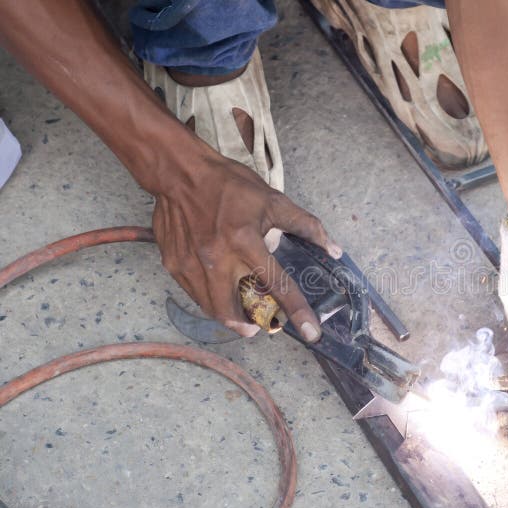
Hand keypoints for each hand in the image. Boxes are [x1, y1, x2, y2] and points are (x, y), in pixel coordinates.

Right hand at [151, 149, 340, 339]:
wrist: (179, 172)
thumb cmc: (229, 185)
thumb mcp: (273, 200)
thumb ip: (306, 226)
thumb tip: (334, 250)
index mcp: (245, 241)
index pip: (278, 285)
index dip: (297, 312)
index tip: (311, 334)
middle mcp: (216, 258)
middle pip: (236, 312)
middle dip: (253, 325)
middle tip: (263, 323)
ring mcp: (191, 264)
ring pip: (213, 309)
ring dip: (232, 317)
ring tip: (243, 314)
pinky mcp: (174, 265)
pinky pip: (195, 295)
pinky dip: (211, 299)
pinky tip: (221, 291)